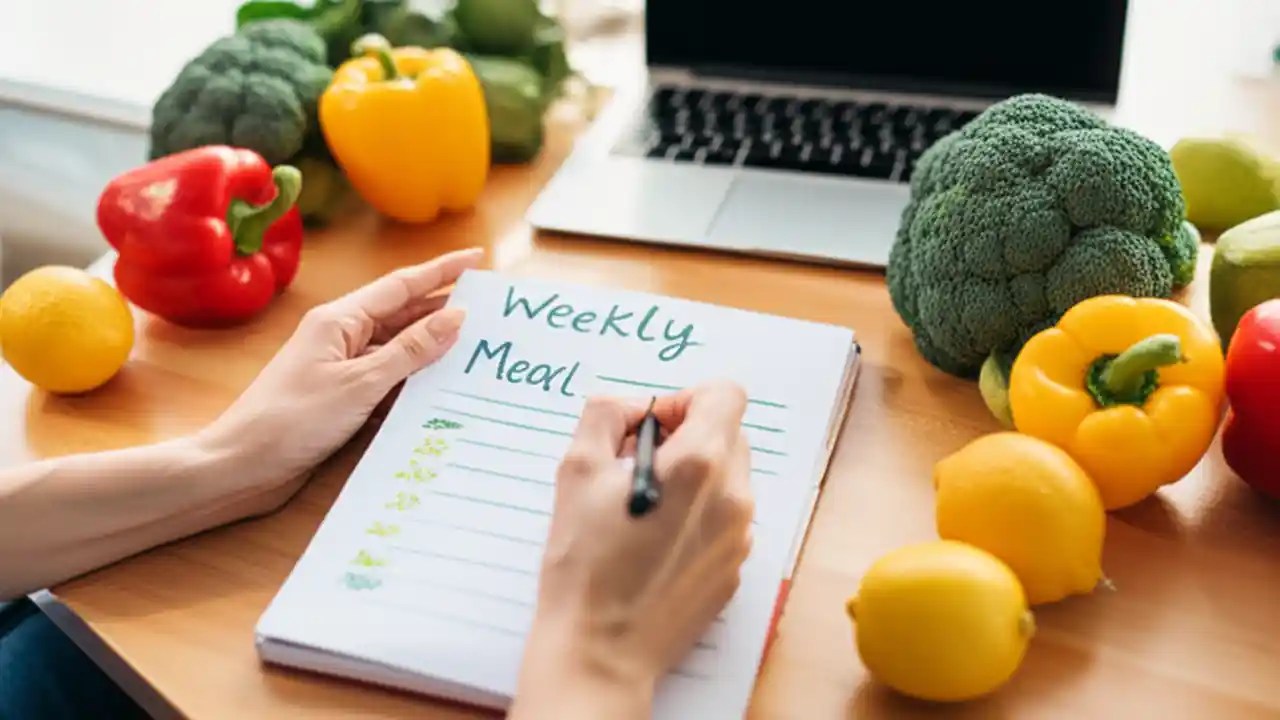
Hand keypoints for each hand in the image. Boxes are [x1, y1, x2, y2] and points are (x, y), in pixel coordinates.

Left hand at [198, 248, 482, 506]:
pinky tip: (441, 391)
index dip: (442, 271)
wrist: (241, 467)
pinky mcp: (341, 398)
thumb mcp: (360, 383)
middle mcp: (341, 337)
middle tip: (490, 310)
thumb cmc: (291, 420)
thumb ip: (411, 350)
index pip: (402, 286)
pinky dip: (414, 384)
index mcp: (340, 320)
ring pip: (398, 350)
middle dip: (444, 310)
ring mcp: (340, 368)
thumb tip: (454, 318)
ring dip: (433, 350)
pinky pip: (388, 381)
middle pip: (403, 315)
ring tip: (477, 350)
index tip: (477, 259)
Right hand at [510, 382, 755, 719]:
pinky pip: (725, 519)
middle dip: (686, 436)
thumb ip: (606, 415)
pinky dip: (697, 515)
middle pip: (728, 434)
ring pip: (729, 477)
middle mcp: (733, 495)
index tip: (652, 426)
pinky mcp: (734, 568)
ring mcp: (739, 536)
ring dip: (693, 477)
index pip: (726, 394)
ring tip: (644, 507)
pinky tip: (655, 542)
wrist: (601, 650)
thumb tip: (634, 408)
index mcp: (700, 463)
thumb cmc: (584, 563)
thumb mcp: (577, 470)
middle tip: (637, 465)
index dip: (684, 399)